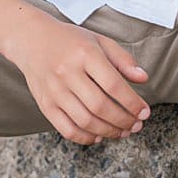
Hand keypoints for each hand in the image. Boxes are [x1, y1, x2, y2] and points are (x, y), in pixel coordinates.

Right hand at [6, 18, 151, 144]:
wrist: (31, 39)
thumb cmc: (70, 40)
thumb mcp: (99, 41)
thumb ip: (123, 60)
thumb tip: (143, 78)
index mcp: (85, 53)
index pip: (113, 84)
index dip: (132, 103)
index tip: (145, 112)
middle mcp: (67, 72)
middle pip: (100, 106)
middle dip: (123, 120)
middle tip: (137, 125)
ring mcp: (54, 90)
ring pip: (85, 121)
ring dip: (108, 131)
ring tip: (123, 131)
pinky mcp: (45, 104)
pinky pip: (66, 129)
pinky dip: (85, 138)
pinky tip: (99, 135)